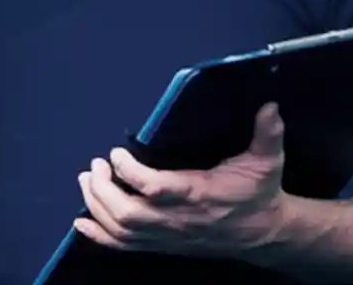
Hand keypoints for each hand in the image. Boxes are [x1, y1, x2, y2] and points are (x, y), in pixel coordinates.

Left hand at [75, 103, 288, 259]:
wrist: (263, 233)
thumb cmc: (258, 193)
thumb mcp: (266, 161)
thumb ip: (267, 134)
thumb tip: (270, 106)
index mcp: (196, 194)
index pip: (153, 187)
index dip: (128, 171)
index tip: (116, 152)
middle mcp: (176, 218)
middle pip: (127, 213)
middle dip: (102, 189)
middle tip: (94, 164)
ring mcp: (167, 235)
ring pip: (121, 230)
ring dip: (96, 205)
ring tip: (86, 179)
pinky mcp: (162, 244)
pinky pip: (124, 247)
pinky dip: (99, 236)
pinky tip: (82, 223)